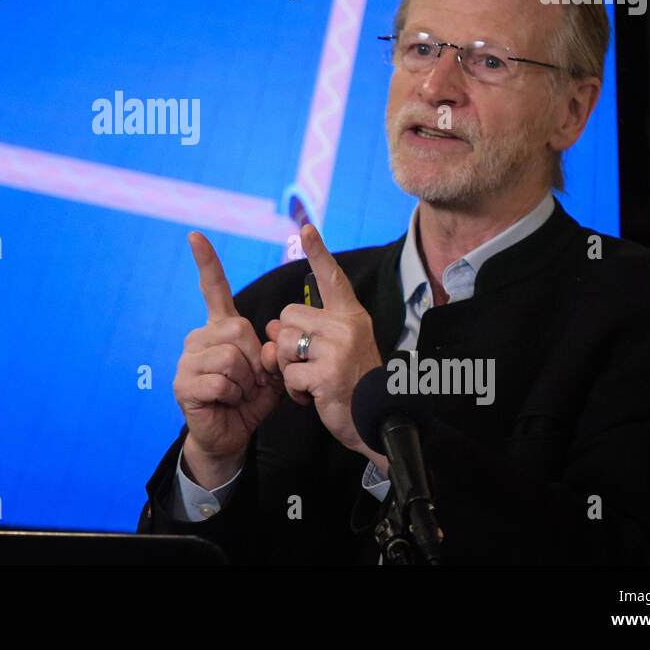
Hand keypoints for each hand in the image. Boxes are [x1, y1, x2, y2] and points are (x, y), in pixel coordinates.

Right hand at [174, 231, 283, 484]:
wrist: (230, 436)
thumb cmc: (249, 401)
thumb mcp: (270, 374)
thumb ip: (274, 352)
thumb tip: (271, 339)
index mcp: (220, 328)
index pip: (213, 289)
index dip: (207, 262)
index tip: (195, 235)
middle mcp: (199, 337)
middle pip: (238, 330)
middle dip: (257, 360)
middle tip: (252, 381)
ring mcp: (187, 359)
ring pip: (231, 358)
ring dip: (245, 382)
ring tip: (238, 394)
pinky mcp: (183, 383)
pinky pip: (221, 381)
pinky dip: (234, 396)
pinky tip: (226, 403)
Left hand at [266, 224, 384, 461]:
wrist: (380, 421)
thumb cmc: (355, 384)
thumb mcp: (335, 350)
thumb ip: (307, 333)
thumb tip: (270, 326)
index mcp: (351, 316)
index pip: (332, 278)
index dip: (318, 252)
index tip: (306, 228)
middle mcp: (346, 326)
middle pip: (287, 317)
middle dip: (286, 342)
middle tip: (306, 364)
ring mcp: (337, 349)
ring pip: (282, 344)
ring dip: (287, 368)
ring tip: (310, 381)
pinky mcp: (326, 374)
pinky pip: (289, 375)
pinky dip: (294, 392)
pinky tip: (313, 397)